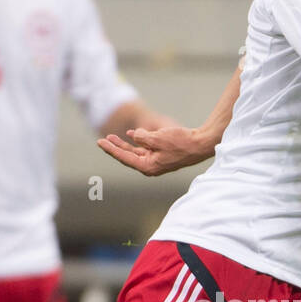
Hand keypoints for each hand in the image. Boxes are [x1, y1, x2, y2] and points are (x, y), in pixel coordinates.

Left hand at [97, 125, 213, 176]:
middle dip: (115, 147)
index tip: (100, 142)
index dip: (111, 149)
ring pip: (135, 152)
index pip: (125, 157)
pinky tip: (131, 135)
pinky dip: (137, 142)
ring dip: (124, 144)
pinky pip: (145, 149)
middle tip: (102, 140)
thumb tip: (133, 135)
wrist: (200, 144)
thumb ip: (142, 136)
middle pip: (128, 156)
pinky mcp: (161, 156)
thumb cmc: (181, 142)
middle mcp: (150, 167)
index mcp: (148, 166)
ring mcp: (156, 162)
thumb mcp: (158, 138)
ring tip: (112, 137)